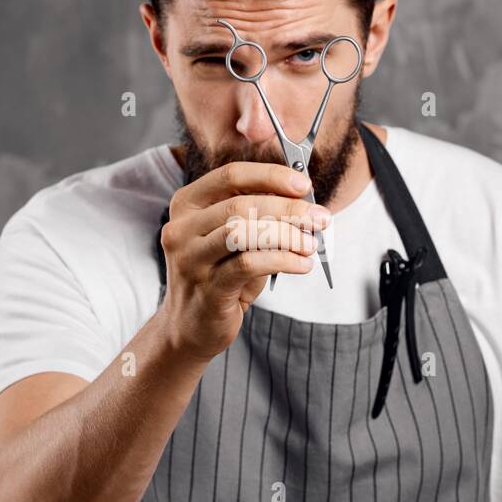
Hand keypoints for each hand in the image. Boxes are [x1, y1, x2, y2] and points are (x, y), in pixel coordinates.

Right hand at [157, 161, 330, 362]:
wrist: (191, 326)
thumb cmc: (219, 276)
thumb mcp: (232, 239)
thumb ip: (256, 216)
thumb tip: (303, 200)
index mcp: (187, 205)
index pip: (230, 176)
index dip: (270, 176)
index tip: (304, 185)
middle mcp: (181, 229)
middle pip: (240, 204)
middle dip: (288, 209)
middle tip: (319, 218)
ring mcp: (190, 259)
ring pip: (242, 233)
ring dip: (286, 235)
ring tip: (310, 244)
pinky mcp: (207, 288)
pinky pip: (250, 264)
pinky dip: (283, 260)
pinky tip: (302, 264)